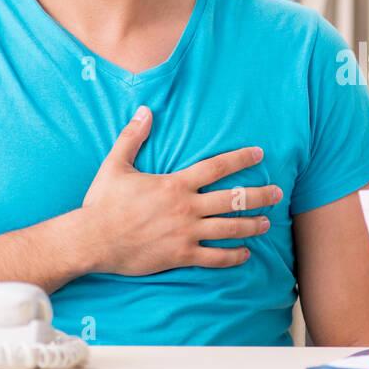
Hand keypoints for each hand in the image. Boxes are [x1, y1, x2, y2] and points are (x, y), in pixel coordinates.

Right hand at [80, 106, 282, 275]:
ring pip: (229, 229)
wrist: (90, 240)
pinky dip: (233, 256)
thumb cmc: (102, 203)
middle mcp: (186, 208)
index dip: (240, 158)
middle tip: (277, 193)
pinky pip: (214, 257)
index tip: (260, 154)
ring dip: (252, 225)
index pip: (216, 167)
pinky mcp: (180, 255)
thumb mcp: (115, 165)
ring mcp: (185, 233)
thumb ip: (133, 137)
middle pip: (232, 199)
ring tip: (267, 223)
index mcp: (175, 184)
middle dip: (259, 195)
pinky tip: (245, 254)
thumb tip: (145, 110)